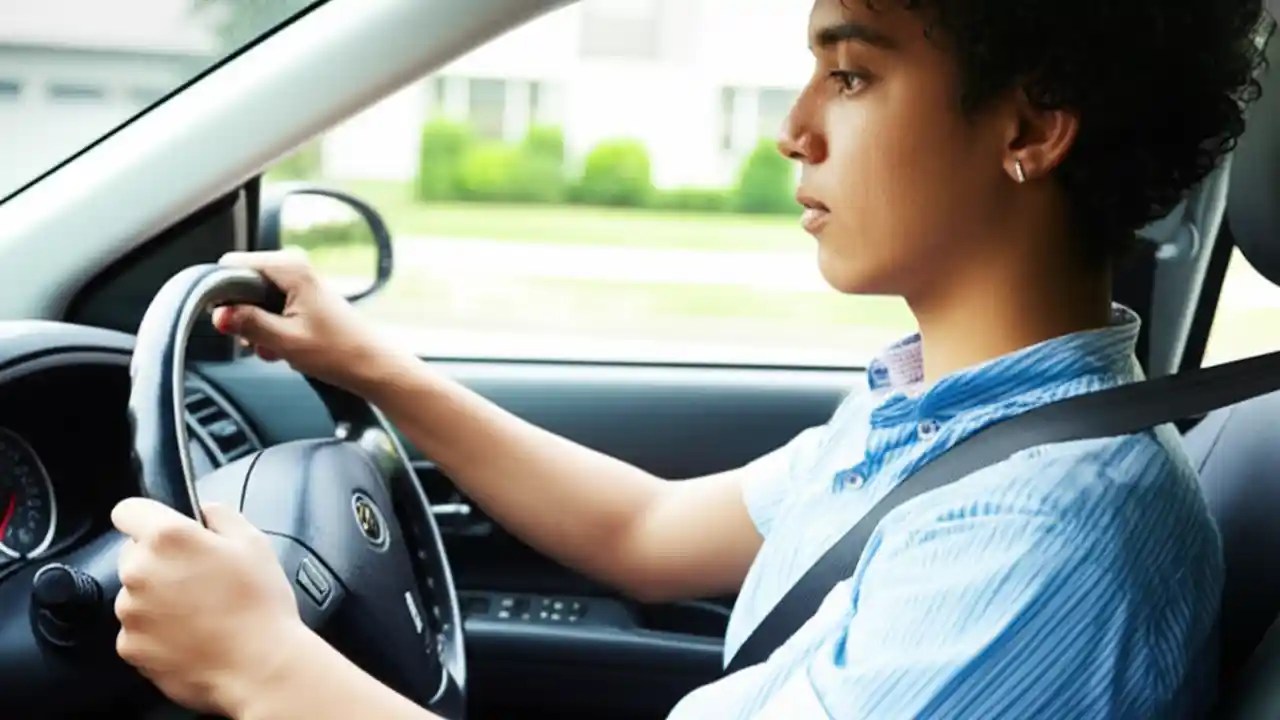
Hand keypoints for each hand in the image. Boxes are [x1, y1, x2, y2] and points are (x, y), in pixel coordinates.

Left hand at [112, 498, 306, 715]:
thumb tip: (203, 510)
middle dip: (158, 561)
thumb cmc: (260, 604)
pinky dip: (157, 632)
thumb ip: (219, 514)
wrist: (260, 666)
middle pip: (133, 555)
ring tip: (199, 612)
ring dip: (157, 598)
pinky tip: (191, 635)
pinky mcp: (130, 646)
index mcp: (168, 538)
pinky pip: (137, 630)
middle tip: (197, 578)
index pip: (127, 511)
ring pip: (135, 594)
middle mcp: (139, 572)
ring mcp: (130, 612)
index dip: (146, 517)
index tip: (160, 528)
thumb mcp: (254, 542)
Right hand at [212, 248, 394, 392]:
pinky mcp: (301, 298)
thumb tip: (218, 314)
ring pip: (253, 300)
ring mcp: (298, 282)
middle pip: (241, 284)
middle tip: (258, 339)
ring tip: (276, 346)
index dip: (223, 292)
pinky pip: (269, 310)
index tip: (229, 319)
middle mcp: (293, 268)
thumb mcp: (285, 341)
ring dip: (257, 327)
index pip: (231, 265)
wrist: (371, 365)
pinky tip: (284, 347)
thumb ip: (248, 324)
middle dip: (242, 315)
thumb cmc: (338, 352)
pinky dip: (271, 330)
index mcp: (290, 268)